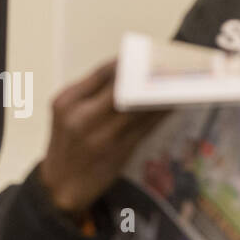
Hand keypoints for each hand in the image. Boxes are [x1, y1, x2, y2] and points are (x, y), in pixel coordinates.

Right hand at [36, 60, 168, 218]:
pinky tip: (172, 104)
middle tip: (169, 63)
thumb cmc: (67, 145)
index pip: (103, 72)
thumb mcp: (66, 113)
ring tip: (178, 80)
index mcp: (67, 102)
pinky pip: (145, 127)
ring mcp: (101, 135)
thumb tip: (127, 68)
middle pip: (122, 87)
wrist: (61, 186)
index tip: (147, 53)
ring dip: (160, 93)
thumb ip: (90, 92)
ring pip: (138, 107)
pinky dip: (160, 113)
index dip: (128, 61)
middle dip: (147, 74)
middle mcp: (82, 117)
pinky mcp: (118, 151)